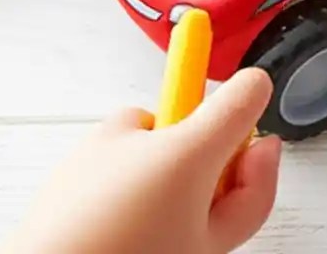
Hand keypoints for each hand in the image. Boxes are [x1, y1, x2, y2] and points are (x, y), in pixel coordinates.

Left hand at [0, 68, 281, 253]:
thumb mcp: (214, 242)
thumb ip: (252, 194)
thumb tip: (262, 152)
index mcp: (184, 151)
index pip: (237, 96)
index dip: (251, 95)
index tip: (255, 89)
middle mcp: (139, 136)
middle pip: (185, 125)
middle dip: (195, 161)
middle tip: (195, 213)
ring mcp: (95, 148)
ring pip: (141, 147)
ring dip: (151, 177)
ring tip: (148, 233)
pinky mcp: (64, 167)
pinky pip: (104, 164)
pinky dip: (114, 190)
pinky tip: (115, 233)